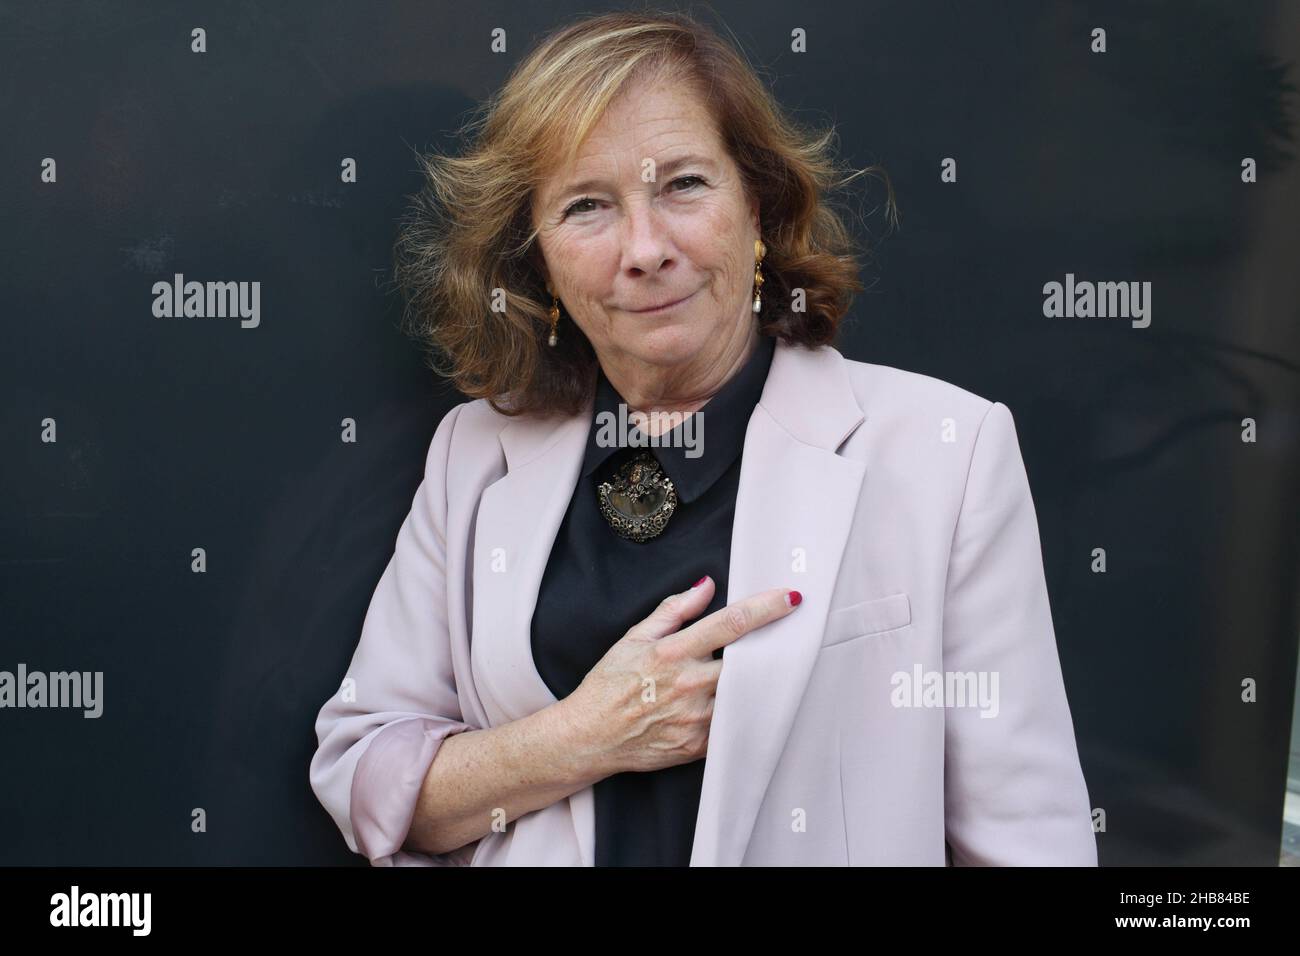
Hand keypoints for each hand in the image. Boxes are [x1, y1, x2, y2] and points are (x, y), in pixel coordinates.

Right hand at [560, 576, 801, 775]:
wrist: (590, 736)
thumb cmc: (609, 684)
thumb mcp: (634, 638)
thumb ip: (673, 610)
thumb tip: (706, 586)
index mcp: (674, 653)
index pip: (731, 624)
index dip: (765, 608)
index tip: (791, 599)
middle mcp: (690, 685)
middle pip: (749, 662)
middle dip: (767, 649)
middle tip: (781, 641)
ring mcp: (697, 719)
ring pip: (745, 695)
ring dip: (754, 682)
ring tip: (758, 673)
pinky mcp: (699, 746)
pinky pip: (732, 725)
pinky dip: (738, 711)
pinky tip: (737, 703)